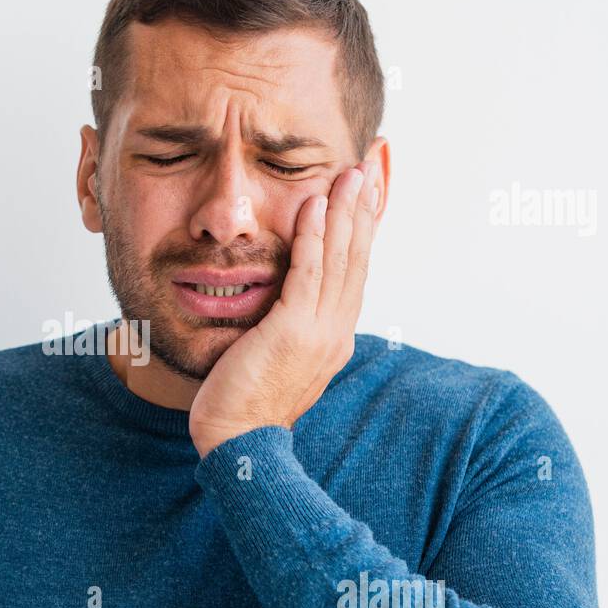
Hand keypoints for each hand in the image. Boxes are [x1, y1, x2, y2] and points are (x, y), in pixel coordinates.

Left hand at [188, 159, 382, 458]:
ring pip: (340, 260)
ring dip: (345, 211)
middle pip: (357, 257)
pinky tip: (315, 206)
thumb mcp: (277, 356)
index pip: (354, 270)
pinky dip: (315, 238)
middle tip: (370, 164)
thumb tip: (285, 302)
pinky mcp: (293, 332)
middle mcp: (336, 331)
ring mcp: (320, 332)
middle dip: (364, 207)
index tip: (366, 190)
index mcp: (335, 336)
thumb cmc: (245, 402)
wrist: (238, 442)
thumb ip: (288, 325)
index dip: (362, 227)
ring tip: (350, 172)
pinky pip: (309, 275)